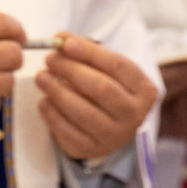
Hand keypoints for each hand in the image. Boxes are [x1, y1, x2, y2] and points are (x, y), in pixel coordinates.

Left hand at [36, 34, 159, 160]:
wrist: (107, 129)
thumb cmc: (106, 91)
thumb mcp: (105, 70)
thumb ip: (86, 52)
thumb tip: (61, 38)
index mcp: (145, 90)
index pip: (118, 66)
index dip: (90, 53)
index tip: (66, 43)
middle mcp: (134, 115)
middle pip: (101, 88)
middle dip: (71, 70)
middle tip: (50, 60)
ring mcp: (114, 136)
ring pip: (83, 112)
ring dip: (57, 91)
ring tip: (41, 77)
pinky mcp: (92, 149)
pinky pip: (68, 131)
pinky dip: (52, 114)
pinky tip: (44, 101)